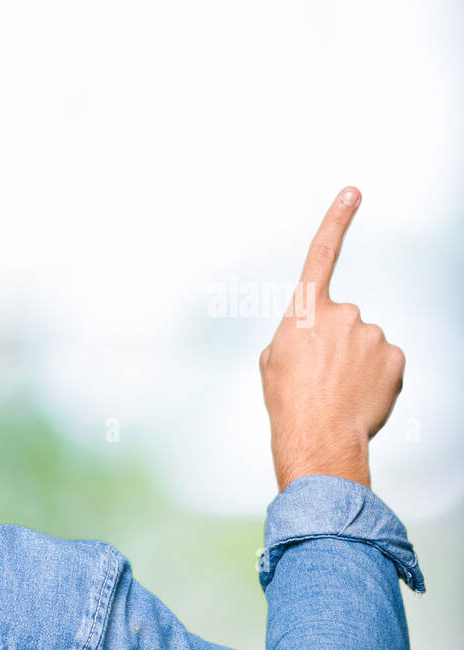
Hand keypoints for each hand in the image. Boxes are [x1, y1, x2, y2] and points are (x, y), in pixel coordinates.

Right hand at [259, 187, 404, 491]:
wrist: (317, 436)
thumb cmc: (288, 401)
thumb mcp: (273, 361)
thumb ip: (297, 335)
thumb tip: (321, 337)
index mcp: (305, 312)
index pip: (321, 256)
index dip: (336, 221)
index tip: (352, 194)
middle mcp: (343, 314)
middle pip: (343, 322)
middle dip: (335, 346)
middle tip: (320, 379)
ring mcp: (372, 334)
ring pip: (366, 344)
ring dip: (355, 365)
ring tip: (337, 392)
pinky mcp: (395, 357)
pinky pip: (385, 363)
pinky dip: (375, 378)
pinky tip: (358, 397)